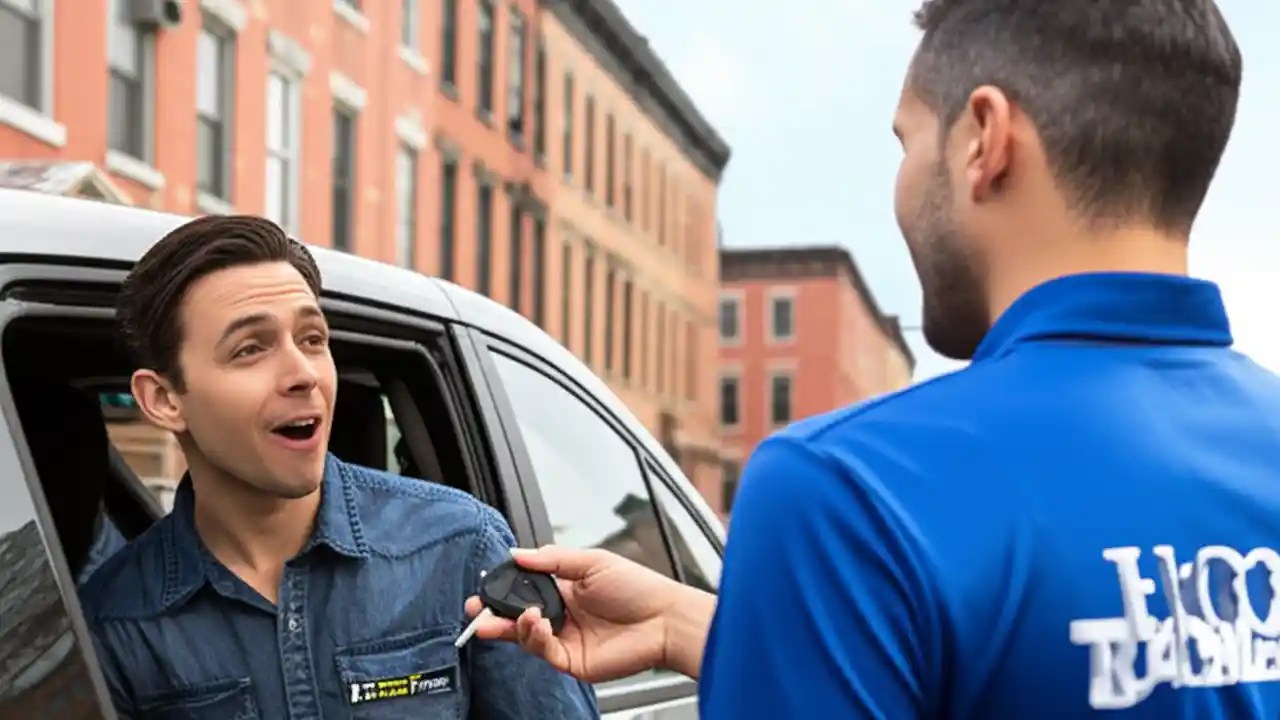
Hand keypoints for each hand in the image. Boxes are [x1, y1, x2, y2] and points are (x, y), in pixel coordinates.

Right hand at [464, 545, 714, 682]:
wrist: (664, 619)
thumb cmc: (638, 587)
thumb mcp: (591, 561)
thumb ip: (551, 559)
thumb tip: (516, 553)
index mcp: (564, 589)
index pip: (523, 590)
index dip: (503, 590)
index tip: (484, 586)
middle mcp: (561, 615)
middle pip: (517, 617)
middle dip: (493, 615)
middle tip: (476, 611)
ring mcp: (565, 639)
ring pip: (525, 636)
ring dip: (514, 626)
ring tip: (519, 615)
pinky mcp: (572, 661)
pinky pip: (543, 652)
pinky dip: (535, 638)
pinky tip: (538, 623)